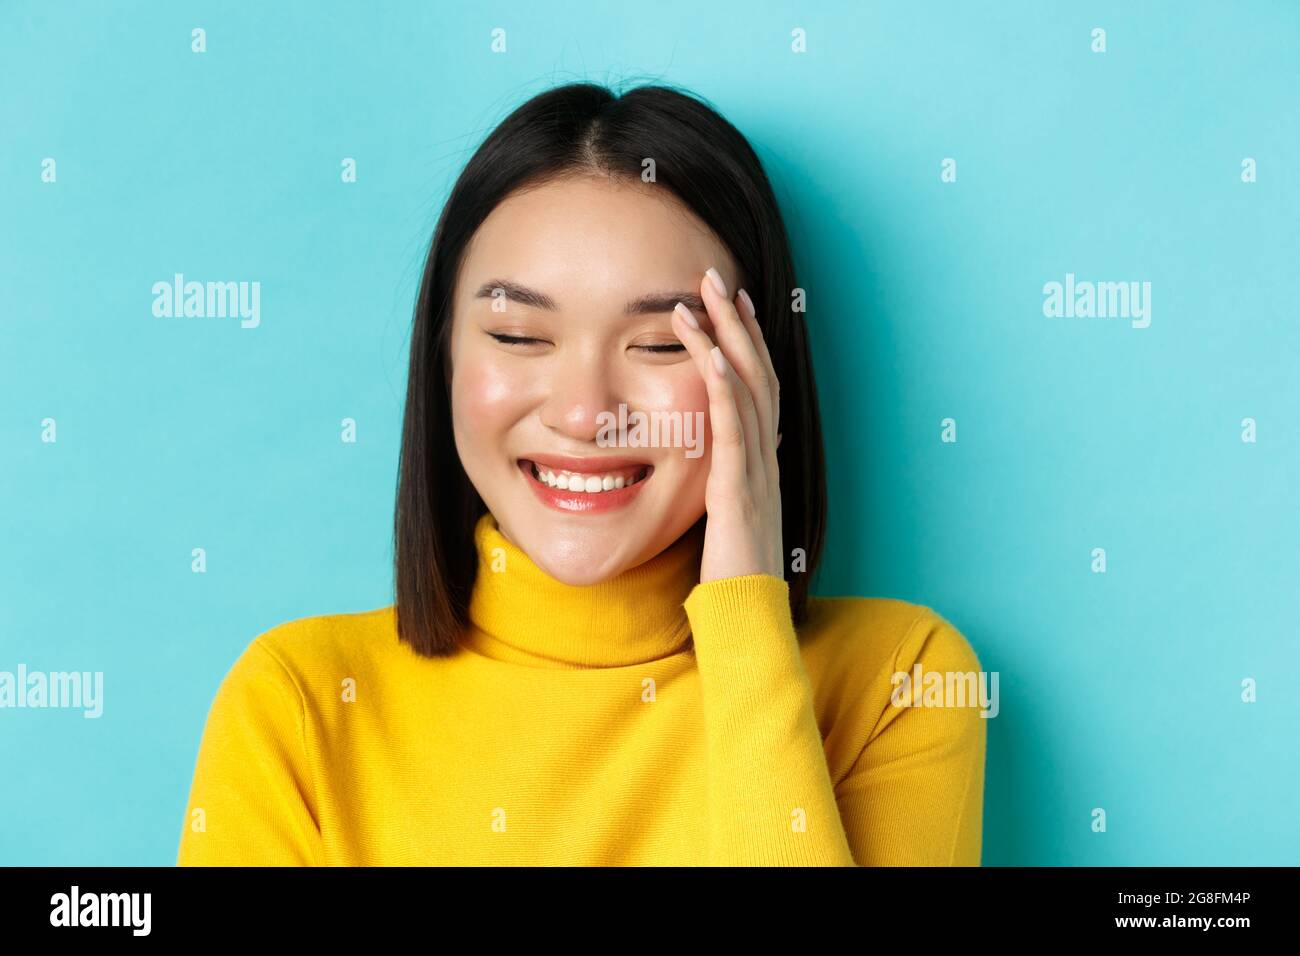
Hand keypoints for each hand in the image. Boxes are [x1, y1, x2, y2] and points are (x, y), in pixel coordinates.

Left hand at [671, 266, 783, 583]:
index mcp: (759, 458)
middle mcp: (764, 455)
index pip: (756, 385)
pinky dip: (723, 386)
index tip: (728, 301)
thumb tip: (709, 452)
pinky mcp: (739, 488)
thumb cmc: (730, 569)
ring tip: (701, 297)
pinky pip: (734, 428)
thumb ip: (720, 477)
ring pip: (746, 390)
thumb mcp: (723, 512)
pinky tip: (709, 353)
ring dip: (725, 338)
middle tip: (714, 276)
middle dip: (736, 321)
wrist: (747, 615)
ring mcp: (756, 469)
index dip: (745, 340)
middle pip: (756, 373)